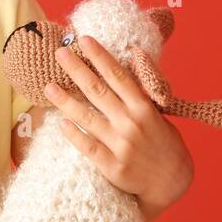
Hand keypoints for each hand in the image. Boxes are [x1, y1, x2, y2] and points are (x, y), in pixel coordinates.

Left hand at [45, 35, 193, 219]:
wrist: (172, 182)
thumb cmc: (164, 142)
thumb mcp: (160, 112)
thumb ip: (143, 87)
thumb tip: (136, 53)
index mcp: (144, 108)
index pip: (119, 76)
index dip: (101, 57)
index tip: (84, 39)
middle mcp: (132, 123)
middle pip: (99, 92)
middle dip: (78, 70)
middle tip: (59, 53)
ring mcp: (121, 146)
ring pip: (88, 118)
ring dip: (66, 101)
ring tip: (49, 87)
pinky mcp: (113, 167)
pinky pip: (88, 148)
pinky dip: (74, 135)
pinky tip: (60, 123)